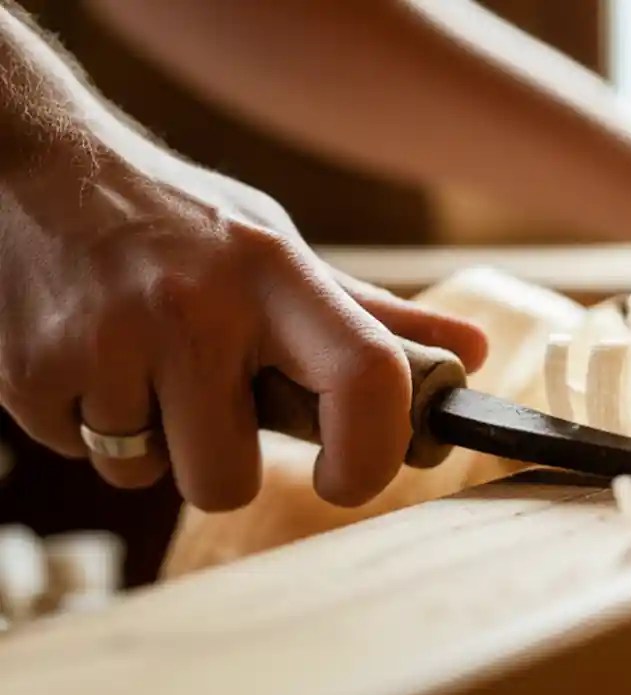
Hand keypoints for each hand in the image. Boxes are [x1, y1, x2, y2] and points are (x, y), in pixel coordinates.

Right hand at [0, 151, 486, 511]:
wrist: (36, 165)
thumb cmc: (184, 222)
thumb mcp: (281, 251)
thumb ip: (372, 315)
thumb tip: (471, 355)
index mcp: (278, 276)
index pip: (366, 378)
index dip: (372, 454)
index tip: (349, 478)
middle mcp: (198, 307)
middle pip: (231, 477)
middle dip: (225, 462)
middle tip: (212, 402)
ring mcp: (110, 340)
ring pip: (154, 476)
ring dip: (156, 443)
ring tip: (148, 367)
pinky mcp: (31, 371)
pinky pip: (85, 456)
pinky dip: (93, 424)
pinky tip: (94, 358)